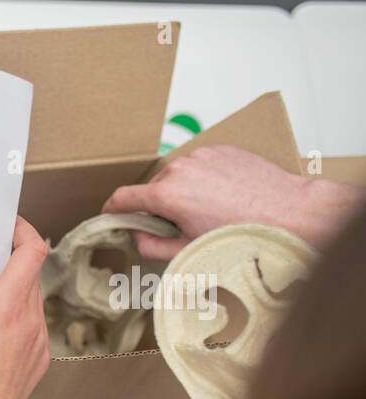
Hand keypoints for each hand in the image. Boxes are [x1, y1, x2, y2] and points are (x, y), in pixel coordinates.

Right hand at [0, 217, 48, 398]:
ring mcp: (40, 339)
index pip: (32, 253)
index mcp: (4, 309)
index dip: (24, 233)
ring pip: (32, 301)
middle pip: (31, 275)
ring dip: (13, 298)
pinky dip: (17, 322)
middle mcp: (29, 320)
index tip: (11, 228)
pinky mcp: (42, 356)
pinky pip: (33, 325)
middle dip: (11, 268)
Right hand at [102, 145, 364, 258]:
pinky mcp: (219, 149)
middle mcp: (179, 169)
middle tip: (178, 227)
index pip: (122, 198)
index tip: (111, 216)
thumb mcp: (187, 250)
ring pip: (176, 176)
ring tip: (205, 211)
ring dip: (180, 192)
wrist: (287, 211)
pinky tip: (221, 196)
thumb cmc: (239, 234)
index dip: (112, 209)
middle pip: (152, 189)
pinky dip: (201, 179)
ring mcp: (200, 155)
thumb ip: (150, 246)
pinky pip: (198, 165)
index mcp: (166, 195)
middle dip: (156, 207)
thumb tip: (136, 236)